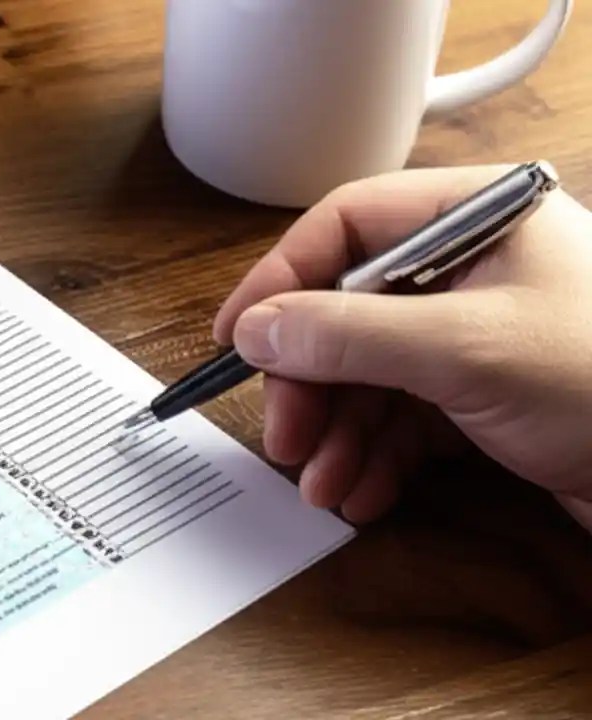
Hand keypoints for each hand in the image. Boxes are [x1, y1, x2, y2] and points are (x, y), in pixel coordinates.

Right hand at [213, 165, 591, 528]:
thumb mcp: (464, 349)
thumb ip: (348, 334)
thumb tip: (259, 330)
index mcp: (475, 220)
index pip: (347, 226)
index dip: (282, 280)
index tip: (239, 338)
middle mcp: (471, 271)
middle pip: (348, 312)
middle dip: (312, 383)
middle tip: (285, 437)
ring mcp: (477, 337)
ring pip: (370, 374)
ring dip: (338, 434)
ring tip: (324, 486)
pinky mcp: (486, 397)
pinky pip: (404, 418)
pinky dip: (376, 458)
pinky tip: (361, 495)